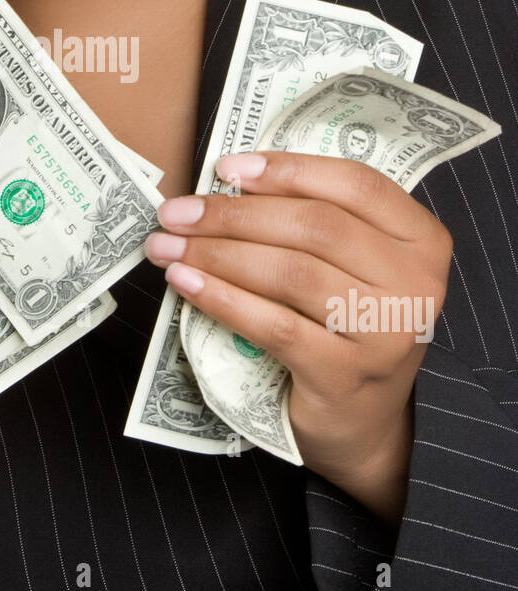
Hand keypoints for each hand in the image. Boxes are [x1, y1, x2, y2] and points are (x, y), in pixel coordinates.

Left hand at [144, 151, 453, 524]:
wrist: (364, 423)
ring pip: (291, 272)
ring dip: (217, 253)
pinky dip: (222, 298)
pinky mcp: (345, 376)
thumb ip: (319, 221)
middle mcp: (416, 284)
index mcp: (423, 241)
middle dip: (234, 213)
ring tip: (167, 246)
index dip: (287, 170)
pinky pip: (273, 326)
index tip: (227, 168)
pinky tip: (185, 283)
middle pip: (316, 226)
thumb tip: (231, 181)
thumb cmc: (347, 327)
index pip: (355, 184)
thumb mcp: (356, 267)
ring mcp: (385, 334)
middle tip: (176, 212)